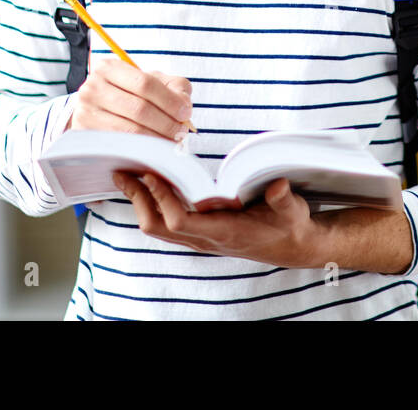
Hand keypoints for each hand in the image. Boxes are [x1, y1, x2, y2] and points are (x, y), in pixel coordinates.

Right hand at [66, 57, 193, 140]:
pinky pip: (120, 145)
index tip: (186, 113)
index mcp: (109, 67)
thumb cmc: (132, 94)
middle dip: (166, 123)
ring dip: (157, 138)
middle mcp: (92, 87)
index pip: (145, 83)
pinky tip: (155, 149)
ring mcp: (85, 112)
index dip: (170, 100)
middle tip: (181, 131)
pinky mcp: (85, 135)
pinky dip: (142, 149)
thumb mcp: (153, 82)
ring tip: (172, 141)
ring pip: (130, 129)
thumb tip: (184, 105)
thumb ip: (175, 87)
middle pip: (139, 108)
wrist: (99, 111)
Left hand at [113, 172, 329, 267]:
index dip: (163, 199)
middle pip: (157, 227)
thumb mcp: (292, 210)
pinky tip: (151, 186)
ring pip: (157, 227)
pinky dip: (153, 204)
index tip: (152, 174)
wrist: (293, 246)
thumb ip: (283, 199)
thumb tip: (278, 185)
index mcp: (223, 232)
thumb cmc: (290, 225)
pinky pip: (166, 223)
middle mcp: (205, 239)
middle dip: (138, 199)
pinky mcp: (200, 233)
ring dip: (141, 202)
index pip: (180, 221)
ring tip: (130, 176)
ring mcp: (200, 238)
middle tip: (124, 171)